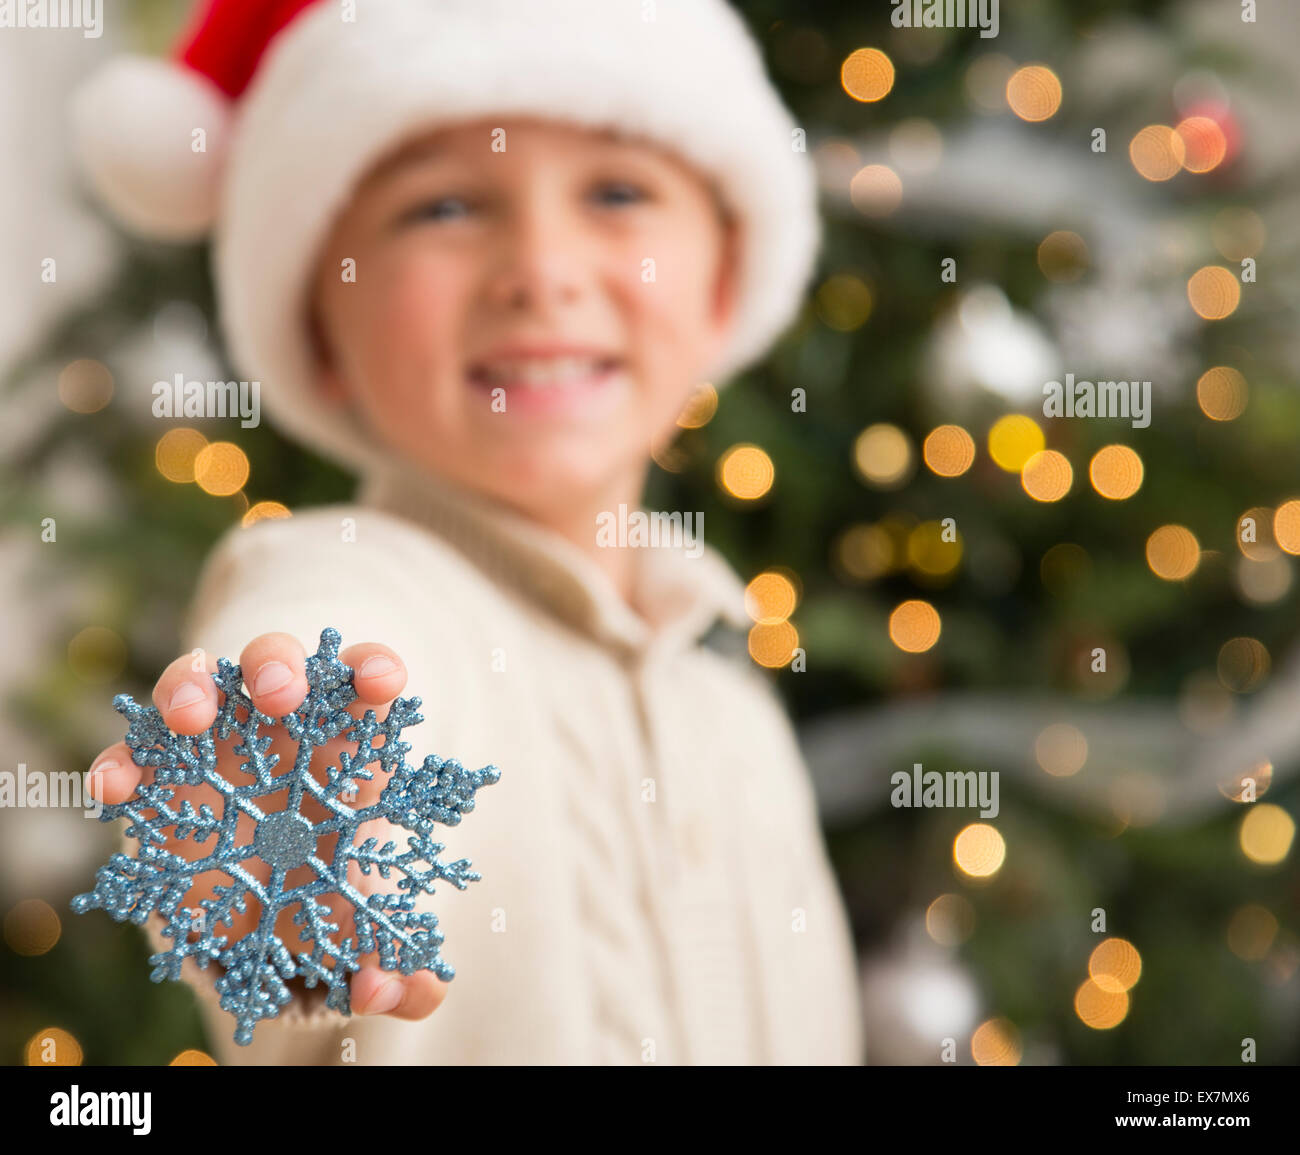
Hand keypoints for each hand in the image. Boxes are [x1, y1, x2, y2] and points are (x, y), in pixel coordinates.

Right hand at [85, 631, 448, 1022]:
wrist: (255, 892)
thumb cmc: (322, 882)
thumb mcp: (358, 924)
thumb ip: (390, 958)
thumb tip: (413, 993)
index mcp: (345, 742)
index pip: (365, 684)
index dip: (374, 671)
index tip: (381, 683)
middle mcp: (278, 725)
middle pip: (279, 664)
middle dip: (281, 666)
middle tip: (282, 695)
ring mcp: (212, 739)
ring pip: (197, 681)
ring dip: (192, 686)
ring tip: (190, 717)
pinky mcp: (155, 774)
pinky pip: (131, 755)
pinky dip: (120, 762)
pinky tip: (115, 791)